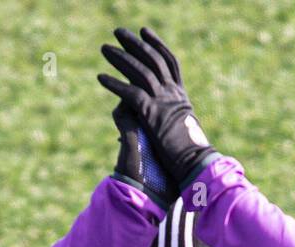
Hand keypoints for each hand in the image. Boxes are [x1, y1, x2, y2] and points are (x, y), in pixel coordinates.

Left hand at [97, 26, 220, 190]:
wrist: (194, 166)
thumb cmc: (187, 156)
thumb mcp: (178, 131)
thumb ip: (164, 119)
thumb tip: (147, 118)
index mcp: (181, 97)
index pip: (170, 62)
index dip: (157, 45)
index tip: (144, 32)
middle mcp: (174, 95)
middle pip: (153, 60)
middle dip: (134, 44)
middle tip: (118, 32)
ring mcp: (164, 103)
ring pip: (140, 72)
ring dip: (121, 58)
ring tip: (105, 49)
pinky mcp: (153, 114)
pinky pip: (130, 93)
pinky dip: (115, 84)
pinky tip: (101, 78)